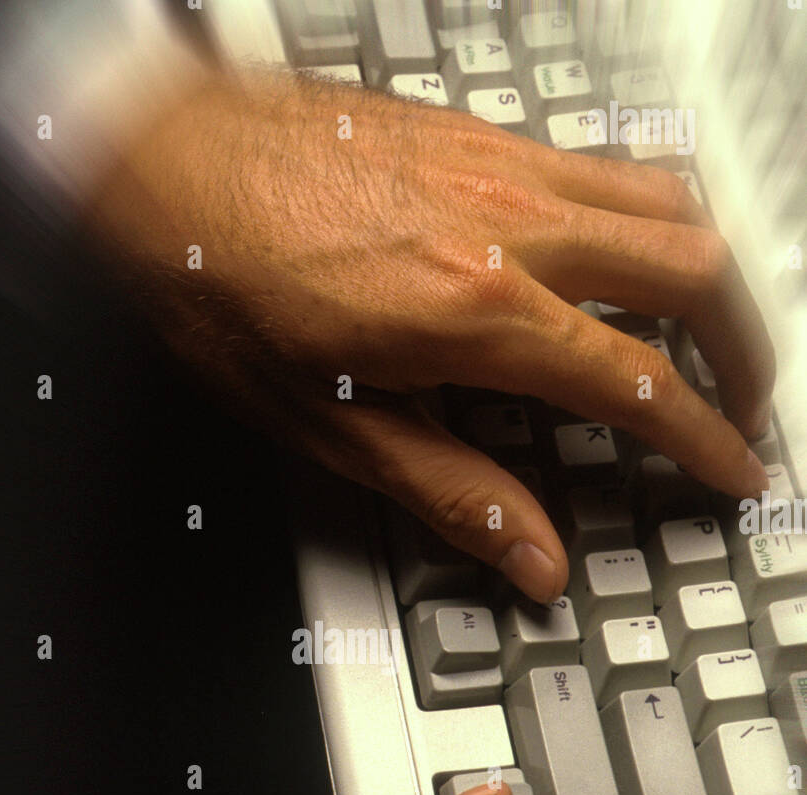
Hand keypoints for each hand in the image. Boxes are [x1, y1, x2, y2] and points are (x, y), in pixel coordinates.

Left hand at [88, 69, 772, 602]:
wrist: (155, 158)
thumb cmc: (222, 283)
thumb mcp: (330, 425)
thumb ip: (450, 493)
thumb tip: (532, 556)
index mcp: (475, 310)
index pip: (635, 383)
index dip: (703, 438)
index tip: (736, 470)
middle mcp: (508, 222)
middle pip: (689, 272)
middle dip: (742, 349)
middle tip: (744, 407)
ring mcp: (498, 164)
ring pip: (663, 201)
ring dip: (709, 274)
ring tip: (711, 332)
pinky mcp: (476, 133)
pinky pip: (605, 162)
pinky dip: (649, 214)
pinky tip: (627, 251)